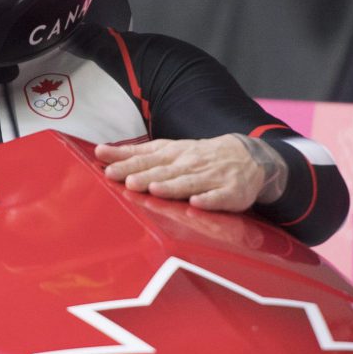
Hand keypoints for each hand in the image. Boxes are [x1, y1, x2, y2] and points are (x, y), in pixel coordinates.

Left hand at [96, 134, 287, 212]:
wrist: (249, 156)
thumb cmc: (200, 156)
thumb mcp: (170, 150)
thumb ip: (138, 153)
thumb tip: (103, 152)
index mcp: (175, 154)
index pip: (147, 158)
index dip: (128, 162)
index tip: (107, 166)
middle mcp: (191, 164)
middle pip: (164, 171)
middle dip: (144, 175)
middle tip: (125, 181)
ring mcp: (211, 178)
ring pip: (188, 183)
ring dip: (171, 186)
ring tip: (154, 189)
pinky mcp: (231, 192)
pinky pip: (218, 197)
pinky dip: (208, 200)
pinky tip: (196, 203)